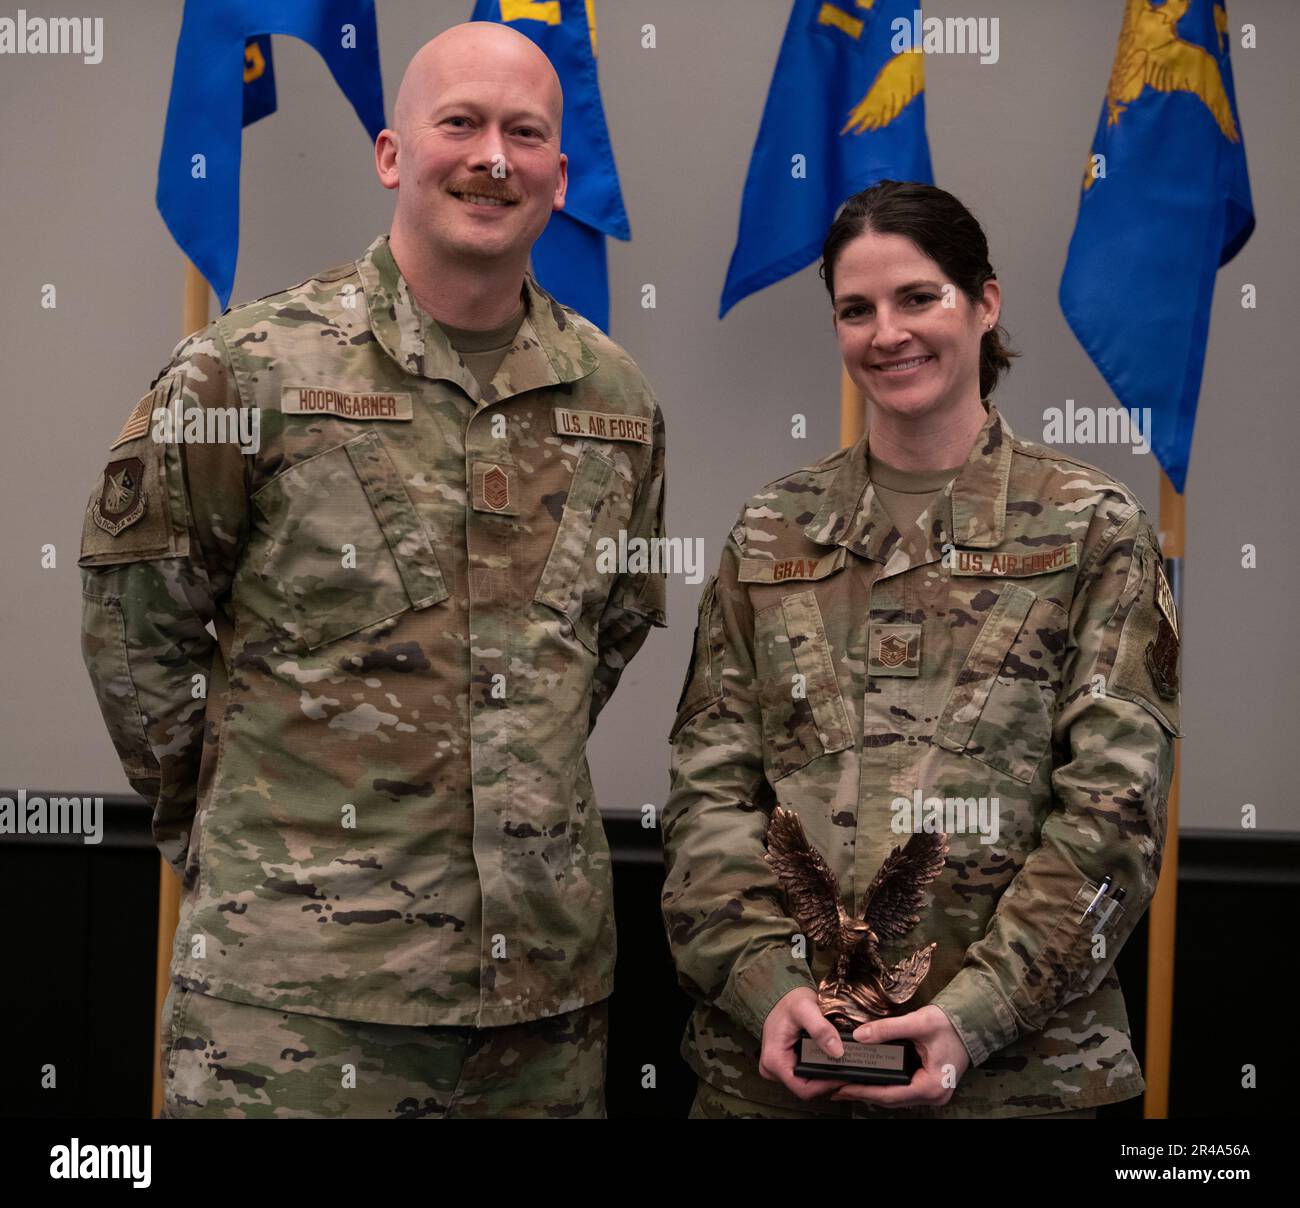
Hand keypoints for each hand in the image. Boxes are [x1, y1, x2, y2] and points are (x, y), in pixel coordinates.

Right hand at [758, 987, 850, 1099]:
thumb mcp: (805, 1009)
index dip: (825, 1085)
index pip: (803, 1088)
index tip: (843, 1075)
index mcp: (774, 1060)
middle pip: (806, 1087)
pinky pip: (806, 1074)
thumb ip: (821, 1029)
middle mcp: (773, 1068)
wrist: (782, 995)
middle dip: (827, 1080)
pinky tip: (831, 1060)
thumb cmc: (789, 1001)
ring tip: (840, 1064)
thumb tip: (837, 1051)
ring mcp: (780, 1067)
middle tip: (846, 1068)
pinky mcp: (787, 1063)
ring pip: (807, 1082)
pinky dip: (819, 1068)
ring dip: (824, 1074)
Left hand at [829, 1005, 970, 1108]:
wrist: (972, 1023)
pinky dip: (887, 1087)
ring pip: (898, 1097)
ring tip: (850, 1085)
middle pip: (892, 1099)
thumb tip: (860, 1036)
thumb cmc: (950, 1024)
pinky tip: (872, 1080)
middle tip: (839, 1088)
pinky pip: (904, 1091)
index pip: (890, 1094)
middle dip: (865, 1094)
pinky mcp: (931, 1086)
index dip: (865, 1091)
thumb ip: (888, 1029)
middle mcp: (934, 1095)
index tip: (843, 1087)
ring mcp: (934, 1093)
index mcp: (931, 1085)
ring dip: (874, 1091)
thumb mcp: (918, 1023)